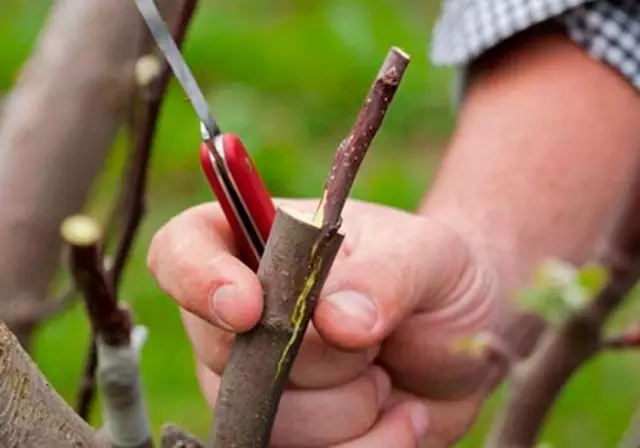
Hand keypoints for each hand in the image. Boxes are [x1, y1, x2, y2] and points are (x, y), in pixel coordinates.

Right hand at [147, 198, 502, 445]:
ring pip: (269, 420)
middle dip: (316, 359)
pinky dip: (368, 446)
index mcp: (259, 246)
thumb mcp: (427, 256)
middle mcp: (243, 319)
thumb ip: (385, 276)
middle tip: (375, 337)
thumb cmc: (434, 276)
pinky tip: (401, 416)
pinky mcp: (290, 436)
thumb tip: (335, 321)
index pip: (182, 251)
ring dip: (351, 407)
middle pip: (226, 354)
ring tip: (388, 372)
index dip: (197, 279)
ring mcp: (259, 384)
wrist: (461, 335)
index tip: (250, 309)